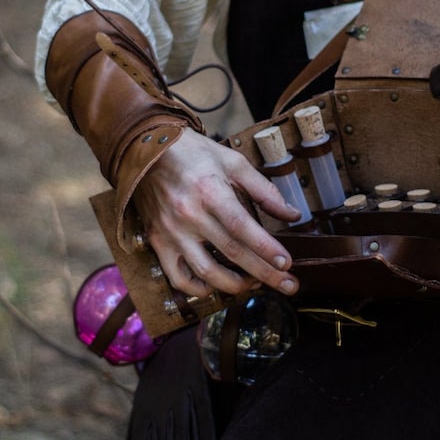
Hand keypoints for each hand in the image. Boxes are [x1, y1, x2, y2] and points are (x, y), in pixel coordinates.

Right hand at [133, 129, 301, 297]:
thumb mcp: (234, 163)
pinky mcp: (157, 241)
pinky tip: (218, 286)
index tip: (286, 263)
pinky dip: (199, 289)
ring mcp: (171, 231)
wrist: (147, 150)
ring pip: (206, 271)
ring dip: (236, 285)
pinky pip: (178, 277)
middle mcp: (189, 214)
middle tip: (288, 284)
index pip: (241, 227)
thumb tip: (292, 215)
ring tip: (257, 284)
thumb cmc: (195, 154)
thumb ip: (264, 190)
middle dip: (264, 273)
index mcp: (210, 191)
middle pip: (231, 252)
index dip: (266, 248)